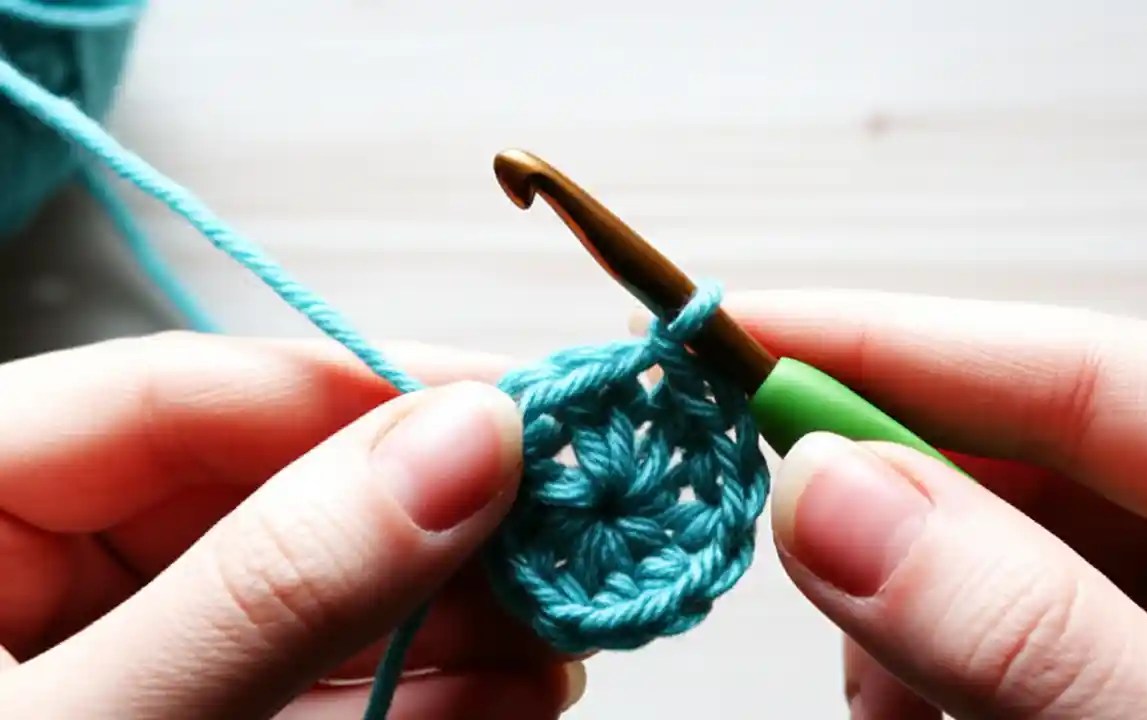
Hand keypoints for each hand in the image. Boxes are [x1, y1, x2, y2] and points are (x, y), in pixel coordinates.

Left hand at [0, 332, 583, 718]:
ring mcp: (116, 658)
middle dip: (435, 522)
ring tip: (561, 628)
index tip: (518, 410)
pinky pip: (308, 690)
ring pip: (311, 596)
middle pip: (272, 492)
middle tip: (568, 530)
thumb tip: (463, 443)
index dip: (365, 387)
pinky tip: (506, 694)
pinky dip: (413, 695)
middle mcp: (38, 567)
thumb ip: (269, 586)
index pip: (184, 390)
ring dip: (452, 619)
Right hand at [729, 290, 1146, 718]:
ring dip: (906, 614)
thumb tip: (830, 492)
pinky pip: (1024, 624)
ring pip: (1005, 548)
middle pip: (1027, 459)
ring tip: (879, 707)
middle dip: (887, 512)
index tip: (734, 334)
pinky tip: (917, 716)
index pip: (1080, 369)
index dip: (888, 343)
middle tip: (775, 544)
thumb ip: (1033, 627)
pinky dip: (943, 668)